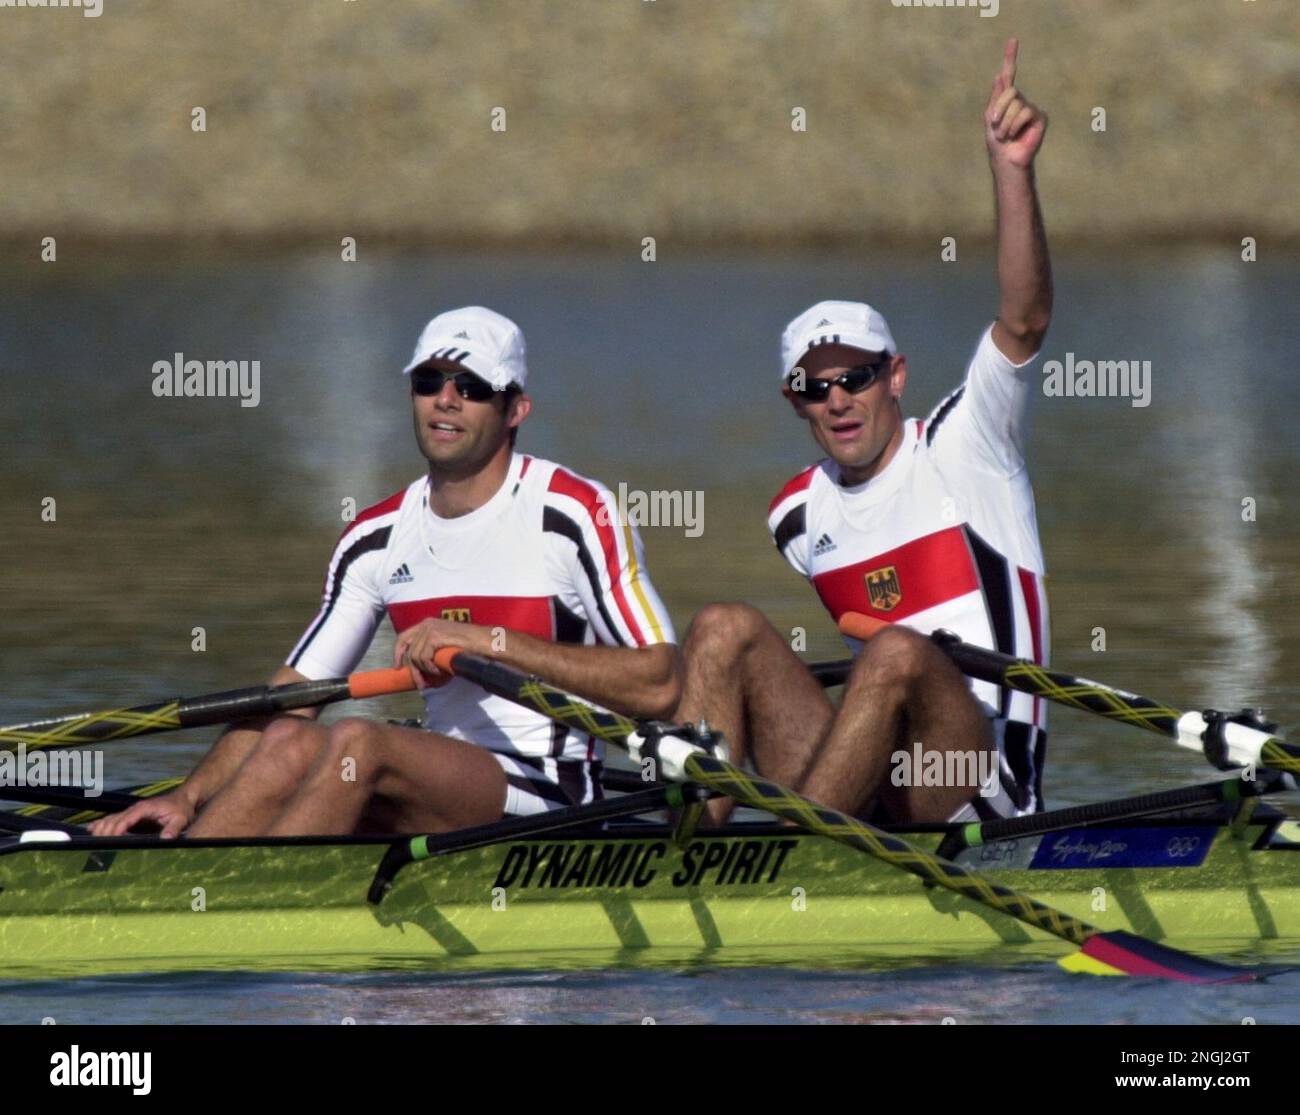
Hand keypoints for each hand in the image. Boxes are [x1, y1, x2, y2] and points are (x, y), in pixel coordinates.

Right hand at [87, 792, 194, 838]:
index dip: (116, 831)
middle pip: (113, 820)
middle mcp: (135, 808)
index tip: (110, 842)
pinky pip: (113, 818)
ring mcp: (132, 811)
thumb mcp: (181, 819)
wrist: (184, 798)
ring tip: (93, 843)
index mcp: (144, 809)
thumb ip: (173, 828)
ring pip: (110, 819)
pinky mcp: (132, 814)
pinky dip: (102, 823)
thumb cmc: (182, 809)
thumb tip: (165, 838)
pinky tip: (91, 830)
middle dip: (105, 833)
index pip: (125, 819)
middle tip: (99, 848)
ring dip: (101, 829)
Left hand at [393, 618, 495, 680]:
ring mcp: (430, 629)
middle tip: (419, 683)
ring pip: (415, 656)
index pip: (403, 637)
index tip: (398, 667)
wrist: (483, 642)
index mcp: (428, 624)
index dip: (398, 653)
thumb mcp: (444, 646)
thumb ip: (430, 651)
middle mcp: (426, 624)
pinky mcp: (435, 636)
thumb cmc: (469, 646)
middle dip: (411, 668)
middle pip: (406, 647)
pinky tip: (441, 671)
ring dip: (425, 670)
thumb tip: (417, 669)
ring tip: (438, 674)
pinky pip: (423, 658)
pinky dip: (430, 668)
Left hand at [985, 39, 1046, 168]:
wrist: (1005, 158)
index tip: (1013, 40)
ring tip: (1005, 134)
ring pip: (1016, 104)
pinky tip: (1015, 135)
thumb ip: (996, 96)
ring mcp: (1031, 108)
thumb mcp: (991, 116)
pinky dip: (1015, 125)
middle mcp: (1020, 100)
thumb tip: (999, 74)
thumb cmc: (997, 141)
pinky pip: (1025, 112)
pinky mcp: (1040, 117)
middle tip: (996, 125)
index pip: (1009, 74)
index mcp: (1007, 98)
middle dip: (999, 109)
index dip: (1010, 57)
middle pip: (1009, 91)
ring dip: (1005, 122)